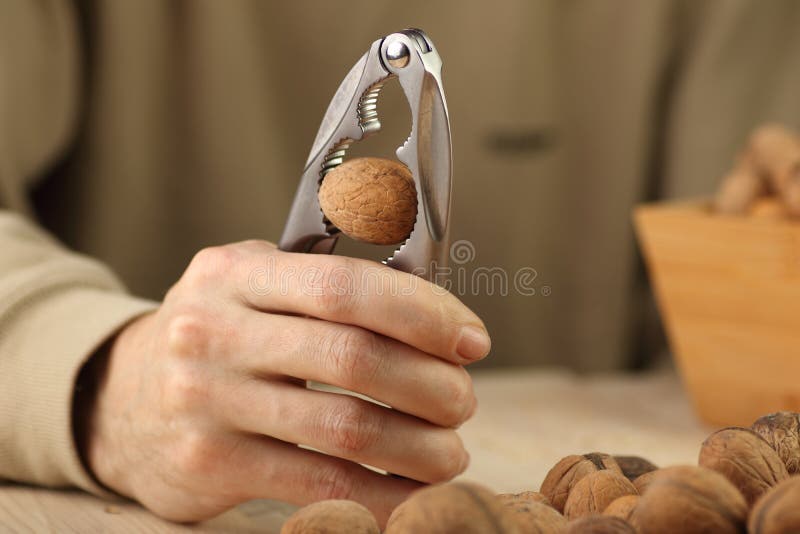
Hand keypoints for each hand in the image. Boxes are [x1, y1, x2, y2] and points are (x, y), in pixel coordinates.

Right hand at [79, 240, 489, 524]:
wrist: (118, 396)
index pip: (346, 287)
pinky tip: (411, 492)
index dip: (422, 314)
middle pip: (352, 357)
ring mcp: (207, 400)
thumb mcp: (254, 287)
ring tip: (450, 453)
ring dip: (418, 446)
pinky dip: (380, 494)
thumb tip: (438, 315)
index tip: (470, 341)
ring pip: (344, 428)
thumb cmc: (220, 336)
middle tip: (463, 401)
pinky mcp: (210, 462)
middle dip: (430, 384)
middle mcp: (214, 330)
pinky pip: (318, 485)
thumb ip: (328, 290)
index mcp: (237, 273)